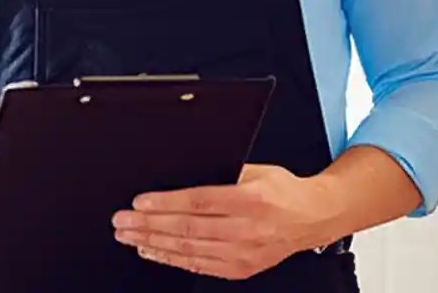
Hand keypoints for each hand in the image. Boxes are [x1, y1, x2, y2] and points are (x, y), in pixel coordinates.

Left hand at [112, 164, 343, 279]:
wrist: (314, 216)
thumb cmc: (283, 190)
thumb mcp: (256, 169)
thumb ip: (222, 172)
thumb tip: (180, 172)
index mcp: (251, 199)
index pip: (199, 203)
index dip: (165, 203)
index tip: (139, 202)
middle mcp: (248, 229)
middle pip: (188, 229)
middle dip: (149, 225)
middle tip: (123, 221)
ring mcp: (245, 253)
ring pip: (190, 250)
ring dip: (154, 244)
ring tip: (129, 236)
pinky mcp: (242, 268)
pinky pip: (200, 266)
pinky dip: (173, 259)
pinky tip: (153, 252)